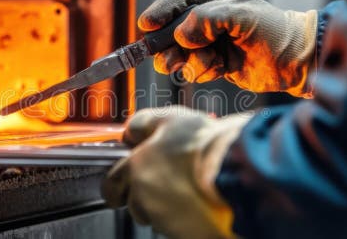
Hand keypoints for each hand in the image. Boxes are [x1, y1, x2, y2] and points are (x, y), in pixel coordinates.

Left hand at [102, 106, 251, 237]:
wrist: (236, 172)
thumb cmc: (207, 146)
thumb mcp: (170, 119)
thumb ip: (143, 123)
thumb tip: (130, 132)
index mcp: (137, 168)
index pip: (111, 181)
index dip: (117, 180)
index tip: (121, 180)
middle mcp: (144, 196)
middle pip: (131, 202)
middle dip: (137, 195)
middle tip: (155, 186)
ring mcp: (163, 217)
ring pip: (152, 214)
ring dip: (162, 206)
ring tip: (184, 191)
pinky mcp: (181, 231)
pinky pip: (174, 225)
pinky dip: (181, 216)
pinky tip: (195, 202)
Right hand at [139, 0, 317, 96]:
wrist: (294, 62)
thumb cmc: (274, 31)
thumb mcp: (241, 16)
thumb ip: (207, 20)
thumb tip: (181, 35)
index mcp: (215, 0)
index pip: (180, 0)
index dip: (162, 10)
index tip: (147, 24)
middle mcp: (209, 21)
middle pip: (172, 29)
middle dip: (166, 43)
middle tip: (164, 54)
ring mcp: (210, 44)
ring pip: (179, 53)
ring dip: (184, 60)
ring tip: (198, 62)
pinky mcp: (214, 65)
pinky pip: (193, 69)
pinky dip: (201, 71)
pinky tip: (219, 68)